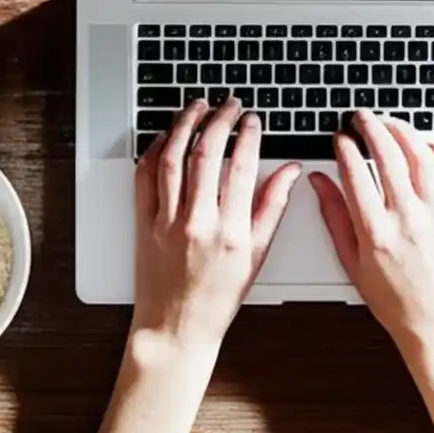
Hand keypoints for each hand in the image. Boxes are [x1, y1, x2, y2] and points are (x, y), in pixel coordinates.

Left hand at [133, 98, 302, 345]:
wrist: (176, 328)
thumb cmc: (217, 298)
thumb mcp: (256, 256)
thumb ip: (273, 209)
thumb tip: (290, 172)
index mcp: (232, 232)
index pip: (242, 167)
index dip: (248, 135)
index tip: (252, 120)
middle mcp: (198, 223)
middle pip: (206, 154)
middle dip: (219, 120)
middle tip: (227, 105)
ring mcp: (166, 222)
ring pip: (172, 159)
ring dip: (185, 125)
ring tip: (197, 107)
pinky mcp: (143, 224)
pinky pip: (144, 177)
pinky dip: (153, 151)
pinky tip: (165, 136)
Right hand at [310, 110, 433, 351]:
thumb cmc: (393, 299)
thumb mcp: (350, 260)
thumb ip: (334, 216)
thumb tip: (319, 182)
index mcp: (375, 231)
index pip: (356, 174)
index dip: (345, 149)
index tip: (338, 138)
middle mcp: (407, 218)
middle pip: (389, 156)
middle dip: (371, 128)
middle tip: (360, 117)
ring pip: (422, 157)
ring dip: (404, 131)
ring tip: (389, 122)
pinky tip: (429, 142)